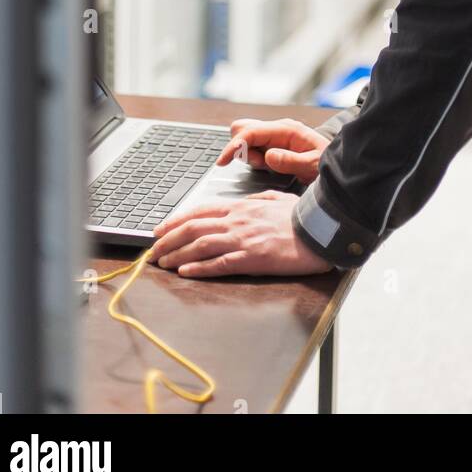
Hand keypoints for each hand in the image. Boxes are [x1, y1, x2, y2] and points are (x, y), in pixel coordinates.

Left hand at [149, 191, 332, 276]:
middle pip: (193, 228)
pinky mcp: (251, 258)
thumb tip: (246, 201)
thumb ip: (257, 200)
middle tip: (152, 250)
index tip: (160, 228)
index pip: (200, 211)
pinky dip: (198, 268)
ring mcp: (243, 239)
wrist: (319, 229)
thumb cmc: (301, 215)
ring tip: (162, 262)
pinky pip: (218, 264)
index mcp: (242, 206)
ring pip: (200, 245)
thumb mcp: (276, 199)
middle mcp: (237, 220)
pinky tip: (185, 272)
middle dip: (168, 239)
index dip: (176, 220)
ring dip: (176, 254)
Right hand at [216, 117, 330, 182]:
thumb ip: (291, 162)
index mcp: (286, 130)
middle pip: (242, 128)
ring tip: (271, 168)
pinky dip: (255, 159)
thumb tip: (268, 157)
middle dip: (241, 148)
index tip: (222, 161)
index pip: (251, 132)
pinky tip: (272, 167)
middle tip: (258, 164)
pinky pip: (254, 149)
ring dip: (249, 155)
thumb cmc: (328, 164)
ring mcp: (274, 137)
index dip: (234, 146)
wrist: (337, 166)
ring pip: (246, 139)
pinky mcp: (273, 145)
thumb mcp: (313, 165)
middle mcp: (278, 130)